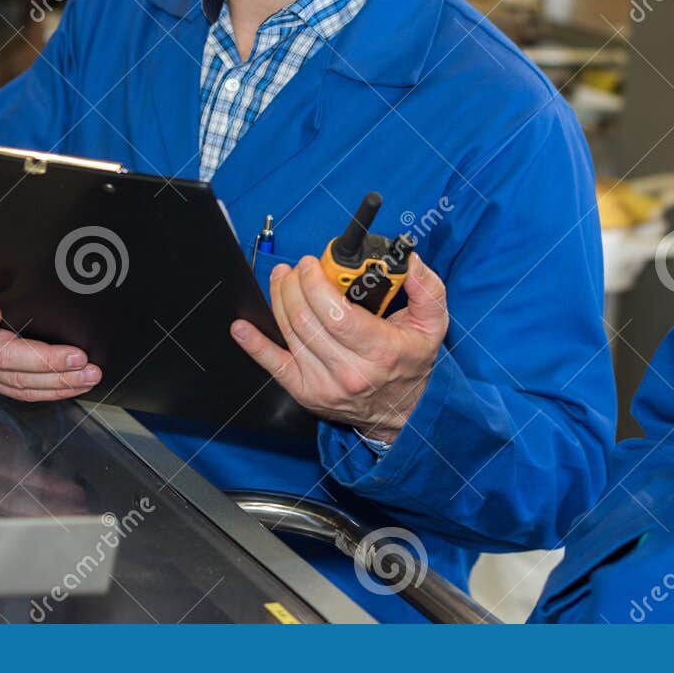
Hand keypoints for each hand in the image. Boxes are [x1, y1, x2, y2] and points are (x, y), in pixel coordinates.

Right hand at [0, 282, 100, 401]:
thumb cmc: (4, 292)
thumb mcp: (7, 277)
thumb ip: (21, 278)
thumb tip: (62, 275)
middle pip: (4, 354)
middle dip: (46, 360)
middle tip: (79, 358)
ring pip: (17, 380)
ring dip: (57, 380)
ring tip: (87, 375)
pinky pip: (22, 393)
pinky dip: (52, 391)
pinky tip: (75, 385)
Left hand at [229, 252, 448, 443]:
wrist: (402, 412)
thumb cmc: (411, 362)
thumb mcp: (432, 325)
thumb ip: (426, 288)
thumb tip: (408, 259)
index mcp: (381, 350)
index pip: (337, 313)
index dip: (316, 283)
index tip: (313, 263)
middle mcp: (350, 371)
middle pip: (307, 320)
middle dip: (294, 284)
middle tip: (297, 267)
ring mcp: (324, 384)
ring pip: (290, 334)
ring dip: (278, 299)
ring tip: (282, 278)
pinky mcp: (305, 392)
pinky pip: (274, 366)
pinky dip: (254, 344)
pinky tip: (242, 327)